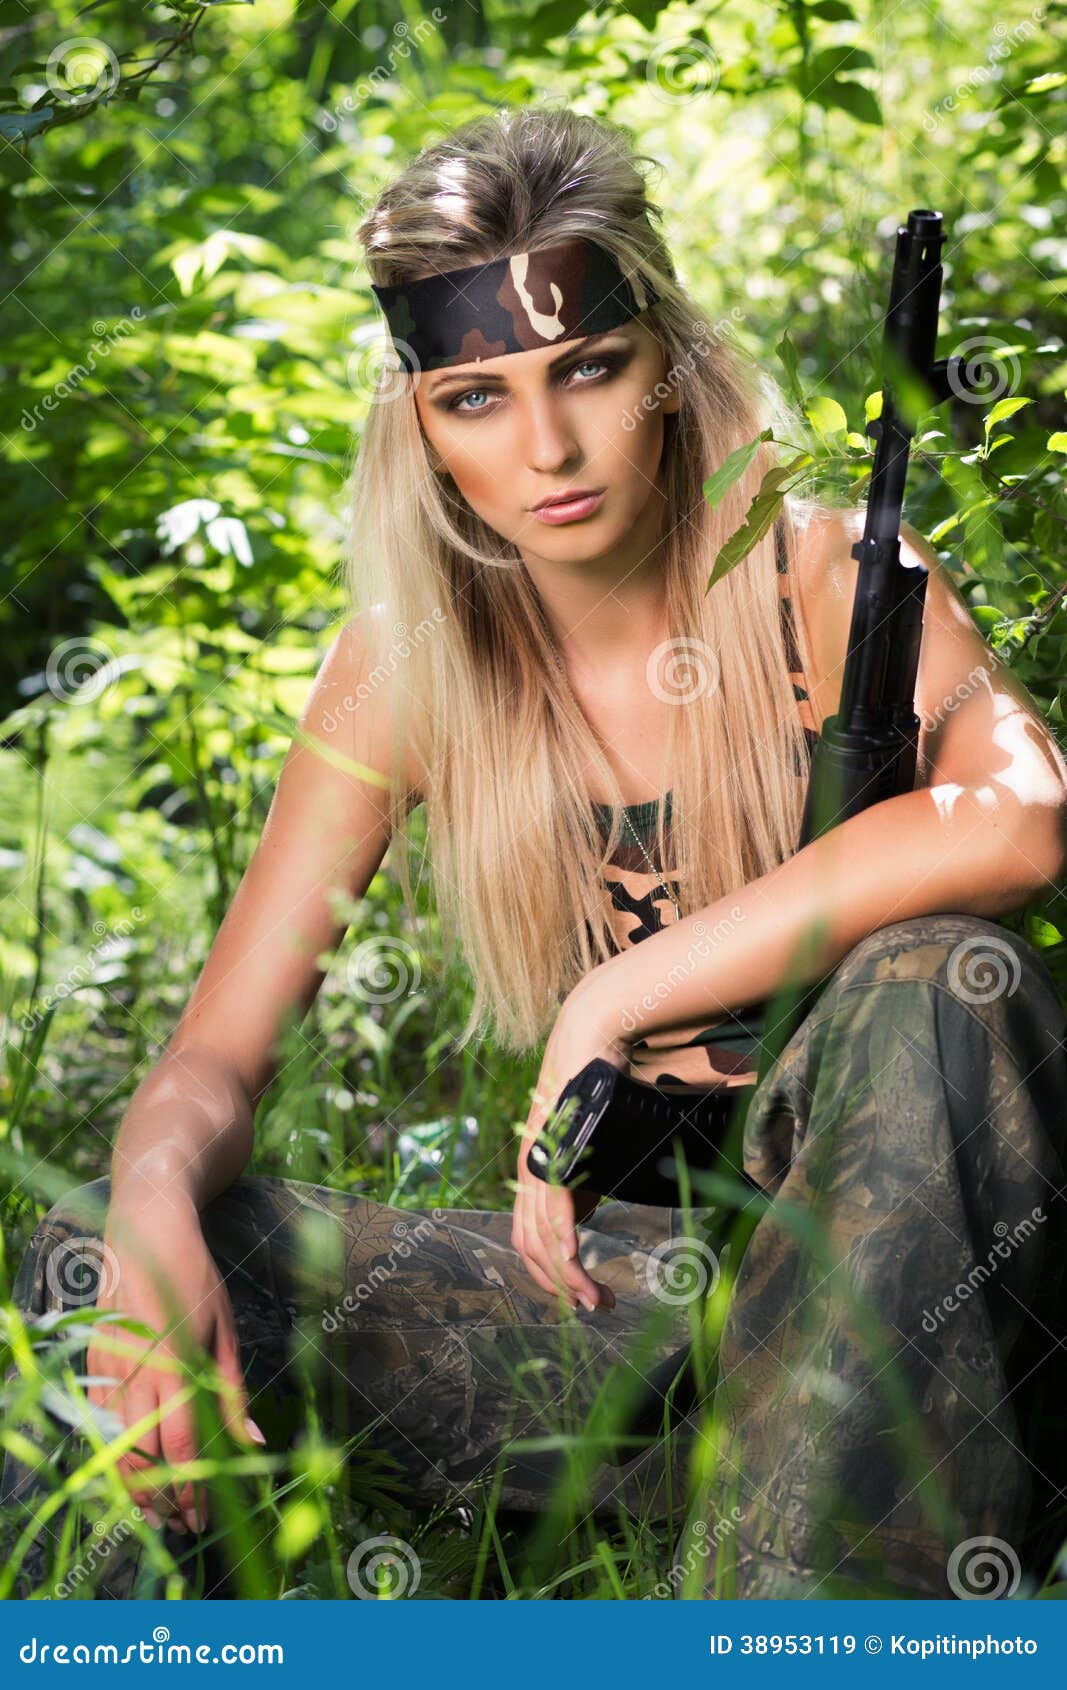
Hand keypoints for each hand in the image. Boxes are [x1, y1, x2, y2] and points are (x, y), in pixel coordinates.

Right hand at [85, 1194, 262, 1534]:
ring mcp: (109, 1372)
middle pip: (143, 1457)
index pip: (185, 1445)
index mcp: (177, 1365)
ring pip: (114, 1448)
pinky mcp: (93, 1366)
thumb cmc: (195, 1279)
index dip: (196, 1488)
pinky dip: (114, 1455)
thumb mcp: (225, 1331)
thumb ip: (233, 1392)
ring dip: (135, 1486)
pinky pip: (100, 1425)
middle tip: (183, 1524)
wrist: (144, 1236)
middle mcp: (136, 1375)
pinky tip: (132, 1470)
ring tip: (158, 1510)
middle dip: (163, 1498)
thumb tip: (254, 1443)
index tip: (206, 1517)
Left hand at [511, 986, 628, 1313]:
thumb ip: (581, 1185)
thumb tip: (584, 1219)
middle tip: (594, 1308)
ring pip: (539, 1240)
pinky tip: (578, 1270)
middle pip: (528, 1248)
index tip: (584, 1295)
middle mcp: (526, 1174)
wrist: (589, 1042)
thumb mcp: (586, 1151)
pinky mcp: (552, 1154)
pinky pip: (554, 1213)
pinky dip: (566, 1248)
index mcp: (532, 1176)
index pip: (530, 1239)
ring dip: (567, 1279)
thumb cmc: (590, 1094)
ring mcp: (536, 1163)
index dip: (552, 1274)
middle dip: (559, 1287)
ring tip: (597, 1301)